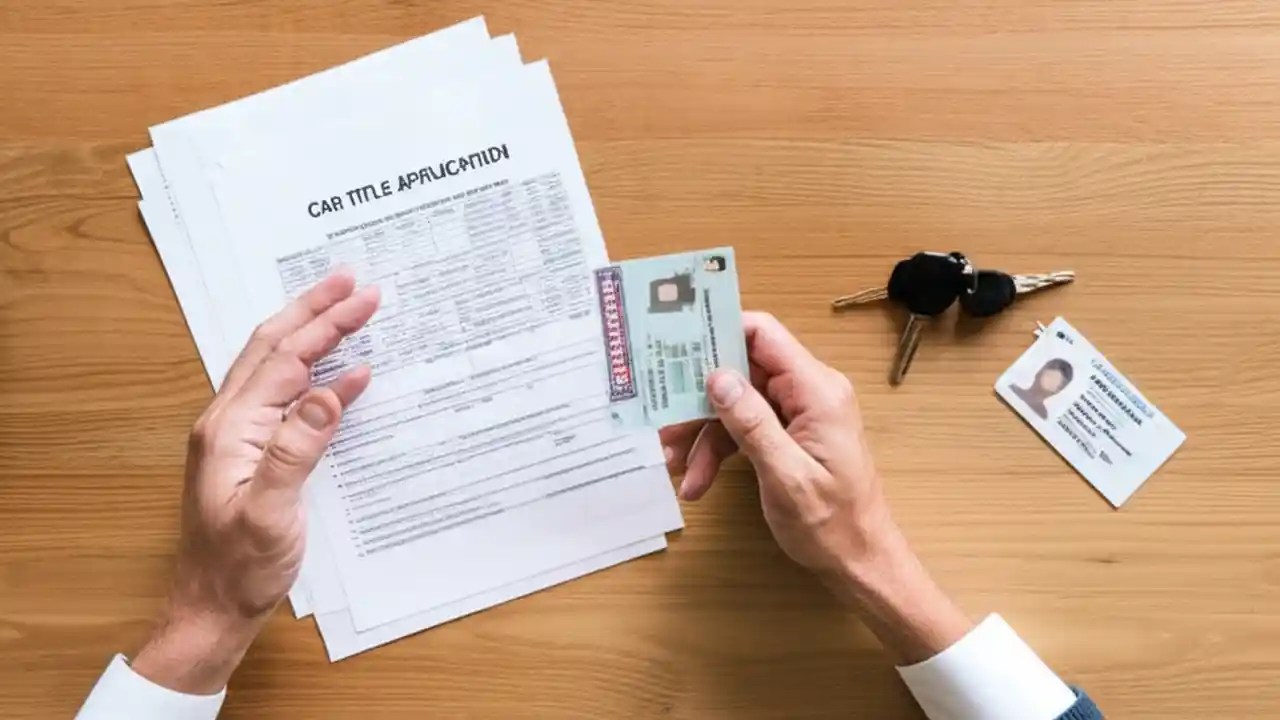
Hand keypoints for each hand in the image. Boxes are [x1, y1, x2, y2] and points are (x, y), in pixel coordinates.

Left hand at [132, 271, 378, 692]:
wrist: (211, 609)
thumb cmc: (239, 570)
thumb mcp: (270, 515)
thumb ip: (296, 450)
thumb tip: (330, 393)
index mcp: (230, 430)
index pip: (284, 361)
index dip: (324, 326)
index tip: (363, 299)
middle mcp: (227, 422)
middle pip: (272, 348)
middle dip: (314, 310)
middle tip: (353, 281)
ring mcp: (236, 436)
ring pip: (274, 365)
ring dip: (309, 332)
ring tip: (343, 306)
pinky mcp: (250, 452)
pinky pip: (282, 395)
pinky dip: (312, 371)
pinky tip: (340, 372)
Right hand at [660, 312, 971, 662]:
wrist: (862, 563)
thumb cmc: (833, 526)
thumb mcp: (786, 477)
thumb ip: (751, 423)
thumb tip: (717, 376)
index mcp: (817, 391)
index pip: (762, 335)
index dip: (718, 331)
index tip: (674, 344)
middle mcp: (810, 392)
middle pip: (742, 370)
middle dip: (698, 397)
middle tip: (661, 420)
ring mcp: (801, 413)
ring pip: (737, 403)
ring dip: (703, 433)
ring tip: (675, 465)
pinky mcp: (792, 434)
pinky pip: (746, 427)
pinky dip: (719, 451)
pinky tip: (697, 481)